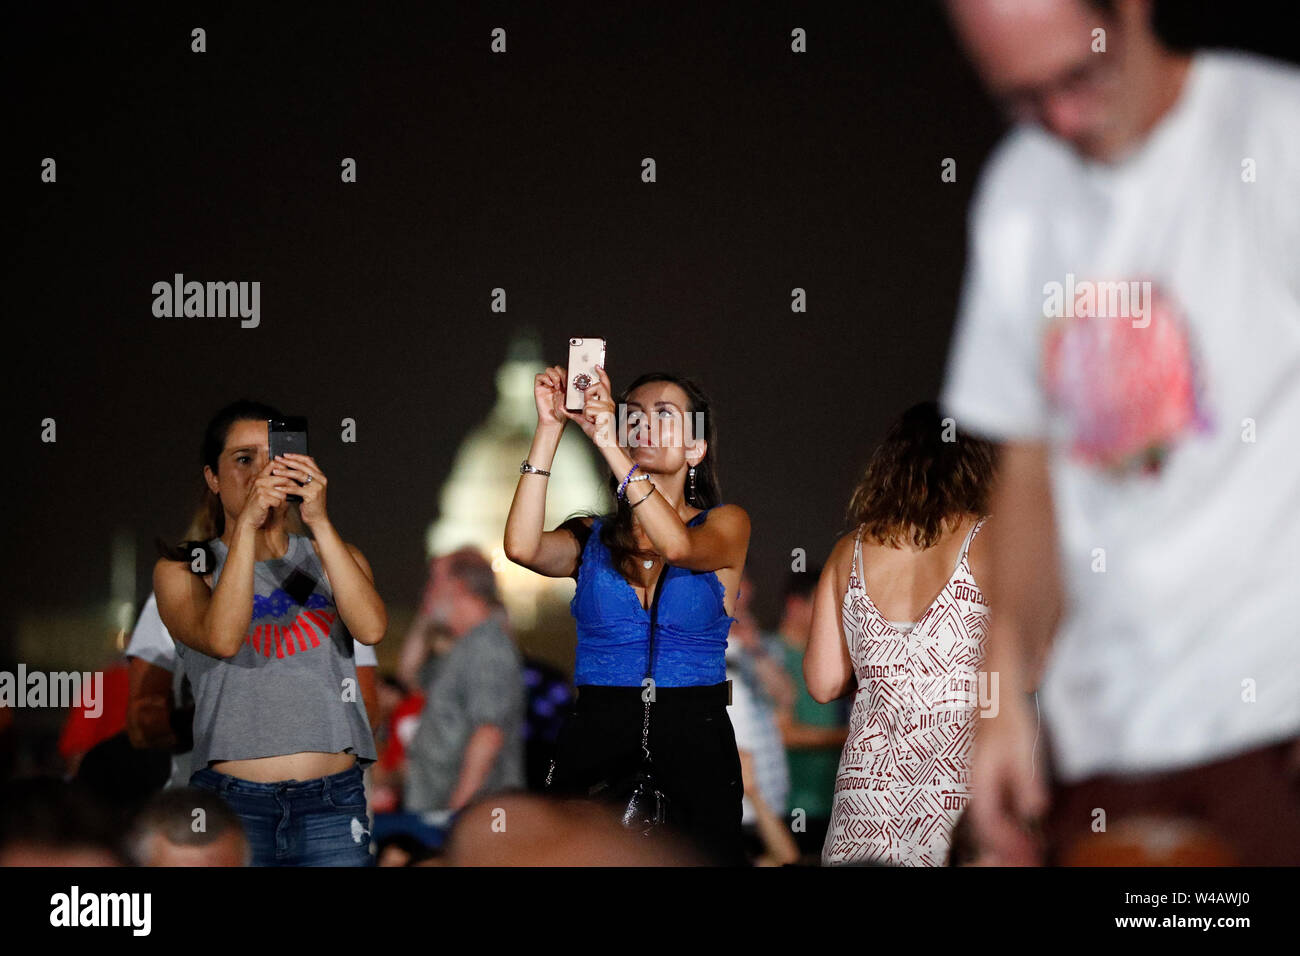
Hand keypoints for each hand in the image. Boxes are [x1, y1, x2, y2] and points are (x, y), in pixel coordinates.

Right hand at [238, 459, 294, 529]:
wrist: (249, 518)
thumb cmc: (260, 504)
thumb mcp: (267, 491)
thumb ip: (277, 483)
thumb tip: (294, 477)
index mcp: (261, 476)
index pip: (274, 463)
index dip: (285, 466)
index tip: (294, 472)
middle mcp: (260, 480)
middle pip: (283, 477)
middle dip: (292, 485)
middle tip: (296, 490)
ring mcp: (260, 489)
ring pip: (283, 491)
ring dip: (283, 498)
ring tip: (278, 502)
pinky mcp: (261, 498)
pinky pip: (279, 500)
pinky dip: (279, 505)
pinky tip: (273, 506)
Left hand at [273, 453, 329, 526]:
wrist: (317, 518)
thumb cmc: (311, 504)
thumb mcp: (309, 488)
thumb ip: (304, 478)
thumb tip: (289, 467)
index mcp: (320, 475)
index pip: (309, 460)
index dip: (296, 456)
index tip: (285, 455)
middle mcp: (321, 479)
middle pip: (303, 466)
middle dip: (288, 462)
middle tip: (277, 459)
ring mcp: (317, 487)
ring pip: (299, 475)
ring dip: (285, 472)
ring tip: (275, 471)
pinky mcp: (312, 495)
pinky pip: (296, 489)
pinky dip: (285, 488)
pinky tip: (277, 487)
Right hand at [535, 365, 569, 427]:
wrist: (554, 421)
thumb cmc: (563, 413)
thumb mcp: (571, 400)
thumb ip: (573, 390)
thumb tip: (579, 382)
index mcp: (564, 384)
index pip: (565, 371)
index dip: (568, 374)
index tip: (571, 382)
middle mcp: (555, 383)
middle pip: (557, 368)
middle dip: (561, 374)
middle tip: (564, 384)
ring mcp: (547, 384)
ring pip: (549, 370)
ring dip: (554, 376)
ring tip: (557, 386)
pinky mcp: (539, 387)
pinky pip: (539, 376)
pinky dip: (545, 378)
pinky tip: (550, 385)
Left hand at [561, 364, 616, 447]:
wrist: (604, 441)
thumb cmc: (597, 430)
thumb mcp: (583, 419)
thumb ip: (573, 412)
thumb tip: (562, 407)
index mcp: (605, 401)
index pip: (605, 384)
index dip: (601, 374)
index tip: (597, 366)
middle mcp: (608, 402)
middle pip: (598, 386)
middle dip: (589, 394)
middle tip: (587, 404)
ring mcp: (608, 407)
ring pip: (589, 401)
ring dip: (586, 411)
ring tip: (591, 418)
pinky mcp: (605, 413)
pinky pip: (589, 409)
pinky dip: (587, 416)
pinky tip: (593, 421)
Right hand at [968, 688, 1048, 864]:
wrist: (996, 688)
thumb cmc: (1007, 715)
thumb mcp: (1021, 748)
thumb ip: (1026, 781)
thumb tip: (1034, 811)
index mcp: (978, 777)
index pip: (988, 821)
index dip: (1006, 843)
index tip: (1027, 856)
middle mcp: (975, 781)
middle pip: (986, 824)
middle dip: (1006, 846)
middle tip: (1030, 859)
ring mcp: (980, 777)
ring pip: (990, 815)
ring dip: (1008, 835)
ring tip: (1029, 848)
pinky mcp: (989, 773)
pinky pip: (995, 804)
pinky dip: (1009, 820)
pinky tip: (1025, 822)